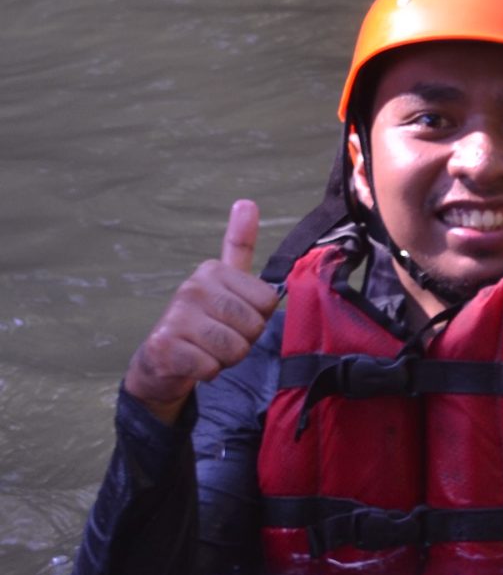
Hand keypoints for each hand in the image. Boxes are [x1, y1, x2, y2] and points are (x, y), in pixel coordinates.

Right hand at [123, 200, 281, 422]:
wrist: (160, 360)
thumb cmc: (203, 322)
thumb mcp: (225, 283)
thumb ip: (238, 246)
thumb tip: (247, 202)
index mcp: (213, 270)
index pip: (269, 302)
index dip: (258, 318)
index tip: (234, 318)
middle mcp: (192, 286)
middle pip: (254, 326)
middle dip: (243, 341)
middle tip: (218, 338)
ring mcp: (176, 315)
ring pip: (235, 348)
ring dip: (225, 359)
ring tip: (205, 349)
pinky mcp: (164, 345)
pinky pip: (211, 366)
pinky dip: (206, 372)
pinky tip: (191, 363)